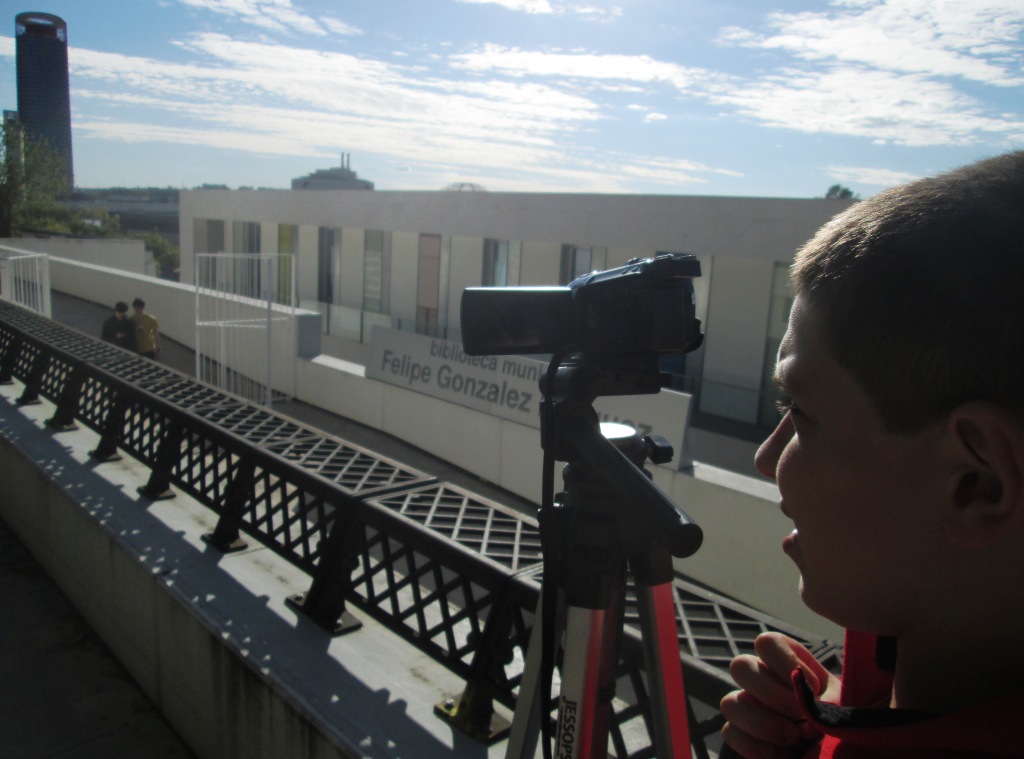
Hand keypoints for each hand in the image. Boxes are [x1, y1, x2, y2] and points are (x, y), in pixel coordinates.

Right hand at [720, 632, 839, 758]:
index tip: (812, 688)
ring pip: (729, 703)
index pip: (767, 642)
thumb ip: (827, 703)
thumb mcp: (840, 708)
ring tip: (793, 739)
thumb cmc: (837, 723)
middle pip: (740, 666)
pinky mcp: (739, 734)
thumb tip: (808, 709)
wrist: (832, 752)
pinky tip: (782, 754)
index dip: (786, 663)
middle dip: (772, 695)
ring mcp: (746, 706)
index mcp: (785, 661)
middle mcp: (760, 678)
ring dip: (764, 724)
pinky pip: (730, 734)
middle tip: (799, 715)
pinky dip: (757, 748)